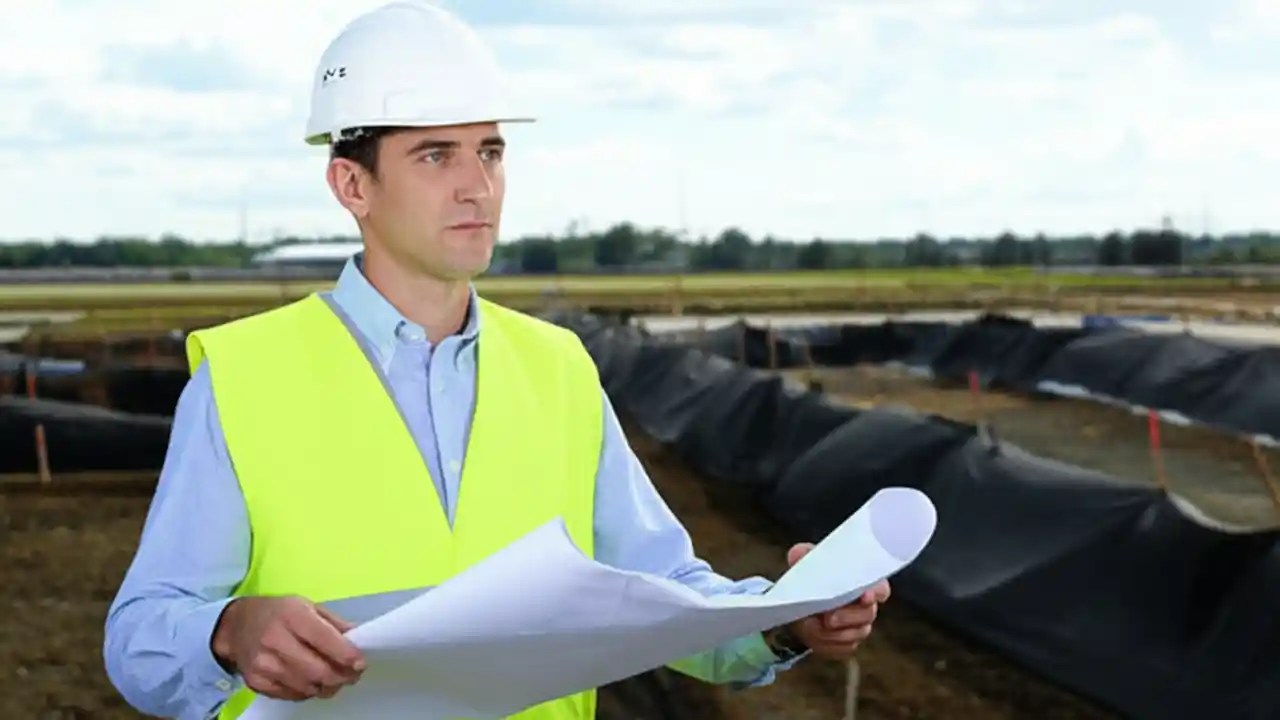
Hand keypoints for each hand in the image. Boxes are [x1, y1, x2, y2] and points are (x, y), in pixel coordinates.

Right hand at [211, 595, 365, 701]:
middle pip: (317, 670)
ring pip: (307, 687)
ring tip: (335, 678)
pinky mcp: (256, 682)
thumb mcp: (307, 606)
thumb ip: (334, 624)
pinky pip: (292, 695)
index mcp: (292, 615)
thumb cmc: (278, 613)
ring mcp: (263, 664)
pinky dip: (308, 691)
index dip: (346, 655)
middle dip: (341, 676)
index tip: (360, 663)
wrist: (236, 626)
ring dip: (327, 686)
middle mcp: (275, 640)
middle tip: (352, 675)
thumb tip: (358, 640)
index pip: (324, 639)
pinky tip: (312, 681)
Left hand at [783, 543, 890, 659]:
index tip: (865, 595)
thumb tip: (799, 554)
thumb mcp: (804, 562)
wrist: (798, 606)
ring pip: (855, 634)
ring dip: (833, 633)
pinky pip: (843, 648)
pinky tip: (814, 637)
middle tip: (827, 617)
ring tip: (812, 626)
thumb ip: (803, 555)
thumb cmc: (809, 579)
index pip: (881, 588)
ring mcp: (859, 627)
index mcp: (862, 582)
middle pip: (868, 614)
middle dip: (847, 617)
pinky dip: (828, 644)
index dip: (876, 593)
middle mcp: (866, 606)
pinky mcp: (848, 644)